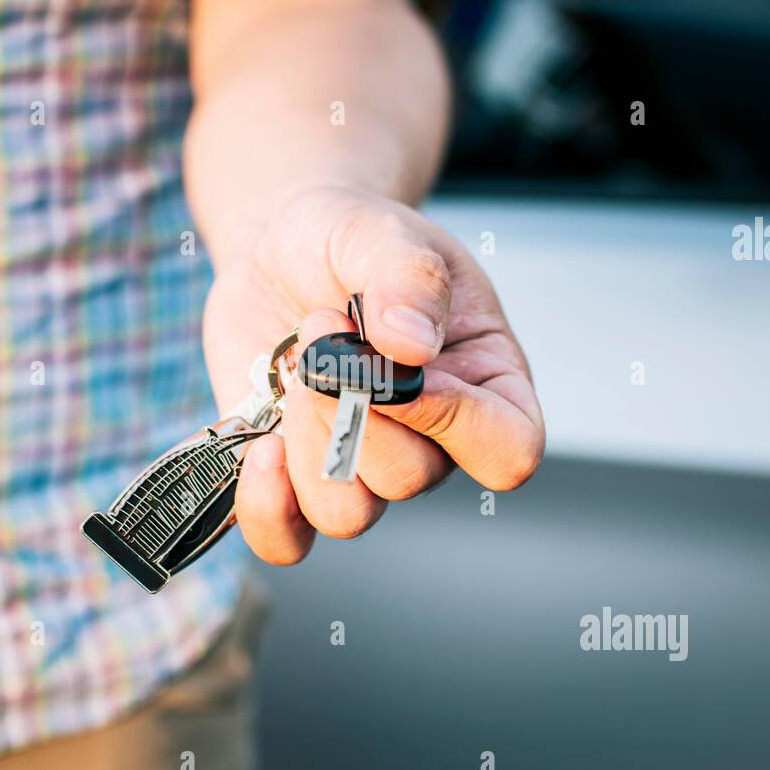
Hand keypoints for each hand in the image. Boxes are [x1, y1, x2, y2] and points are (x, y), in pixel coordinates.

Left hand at [203, 183, 543, 563]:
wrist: (280, 244)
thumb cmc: (350, 237)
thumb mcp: (384, 230)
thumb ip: (409, 276)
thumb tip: (411, 344)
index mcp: (483, 384)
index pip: (509, 452)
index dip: (458, 424)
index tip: (401, 364)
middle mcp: (428, 439)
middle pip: (411, 478)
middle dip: (353, 404)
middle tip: (324, 321)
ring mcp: (359, 464)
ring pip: (349, 513)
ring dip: (309, 441)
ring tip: (296, 364)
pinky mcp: (293, 476)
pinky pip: (287, 539)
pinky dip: (267, 508)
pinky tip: (260, 447)